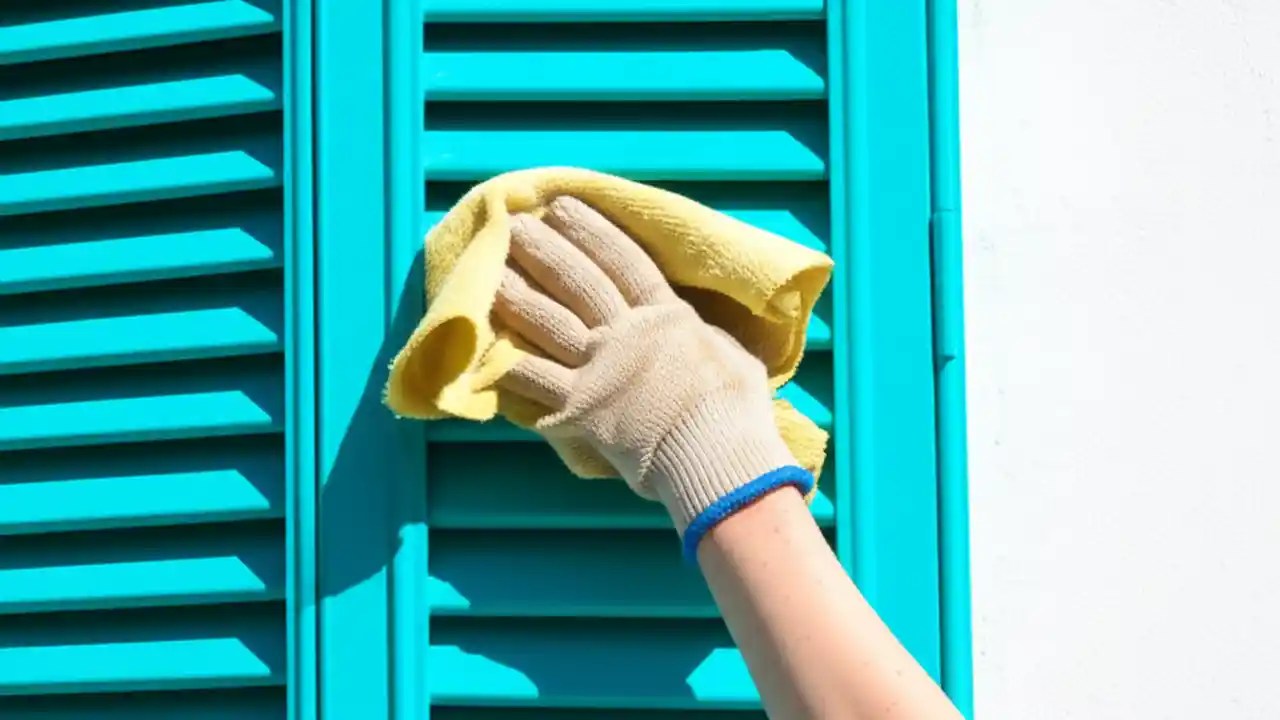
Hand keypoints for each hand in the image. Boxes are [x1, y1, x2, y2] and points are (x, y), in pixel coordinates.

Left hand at [494, 196, 812, 558]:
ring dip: (518, 296)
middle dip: (545, 251)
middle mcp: (626, 334)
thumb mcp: (732, 353)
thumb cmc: (736, 408)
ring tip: (490, 273)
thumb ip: (705, 335)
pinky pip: (536, 380)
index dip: (592, 231)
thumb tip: (699, 329)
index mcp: (666, 316)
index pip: (624, 261)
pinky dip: (507, 364)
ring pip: (549, 323)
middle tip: (516, 226)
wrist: (715, 451)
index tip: (564, 206)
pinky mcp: (580, 408)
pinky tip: (483, 347)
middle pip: (578, 283)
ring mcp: (599, 369)